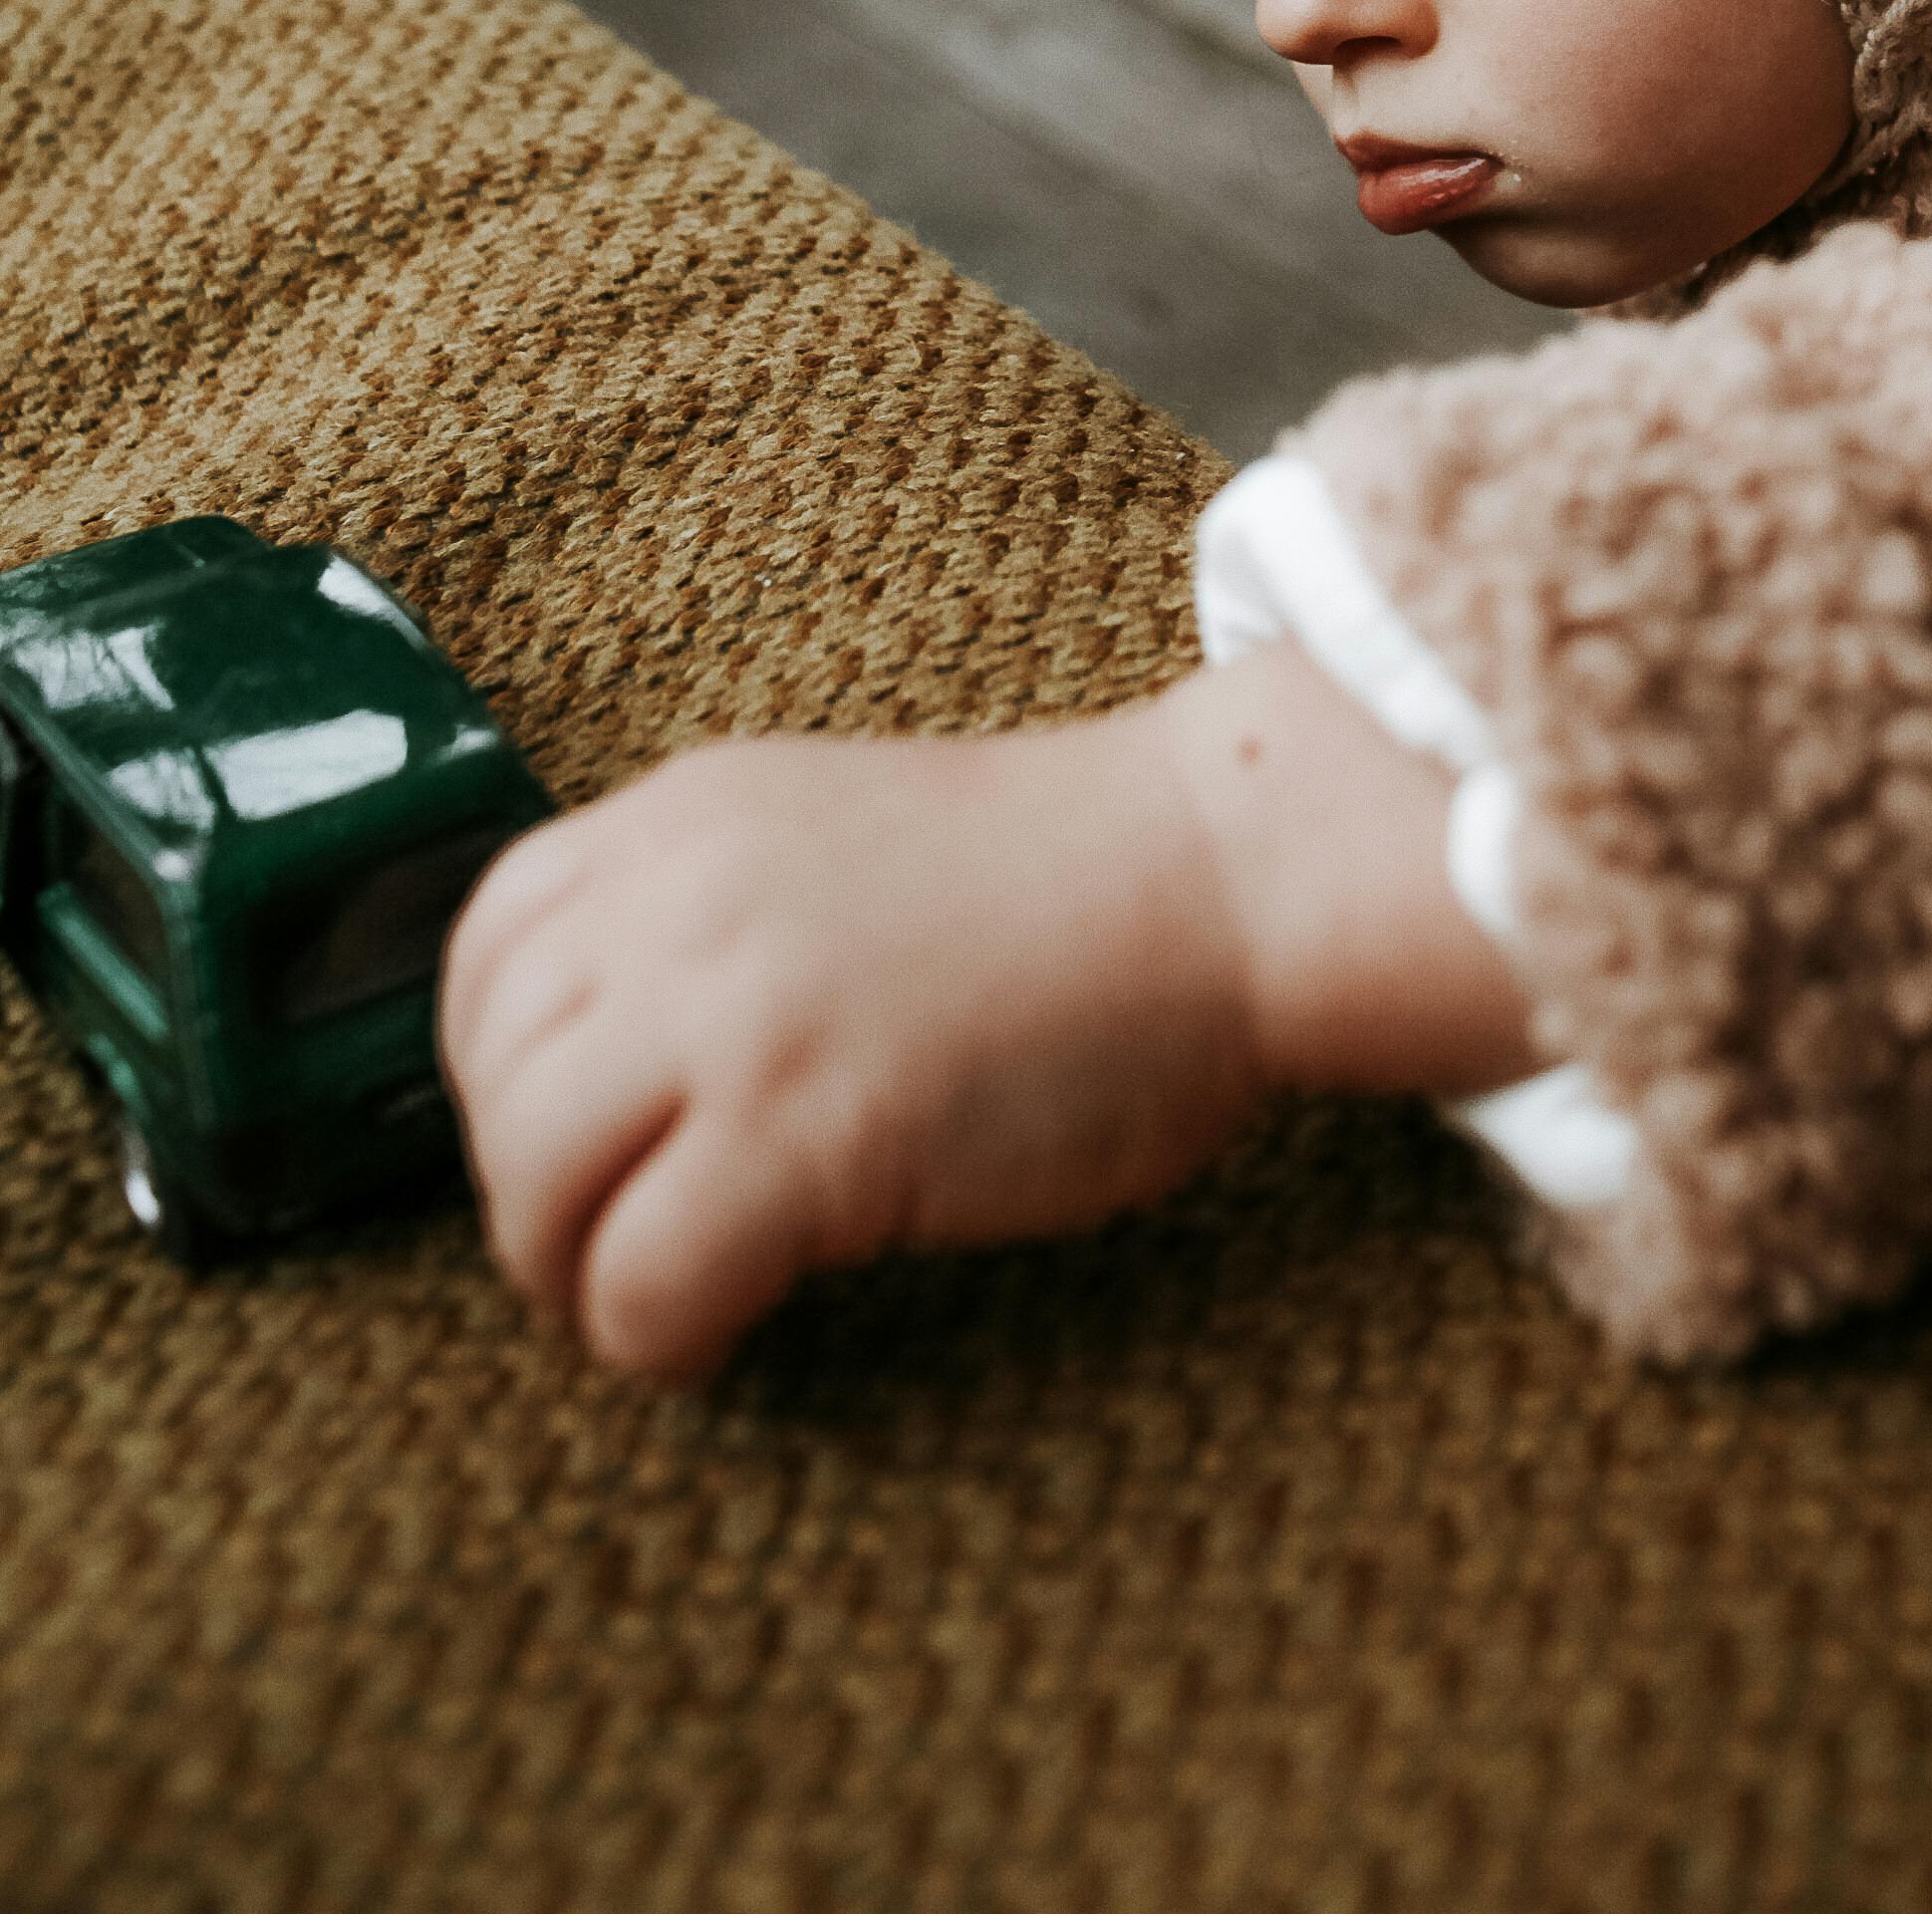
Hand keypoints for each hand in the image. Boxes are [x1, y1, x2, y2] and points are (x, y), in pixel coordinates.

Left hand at [440, 651, 1535, 1383]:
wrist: (1220, 873)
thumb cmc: (1068, 883)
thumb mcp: (834, 839)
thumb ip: (712, 914)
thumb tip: (612, 1064)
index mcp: (686, 816)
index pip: (488, 951)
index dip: (503, 1073)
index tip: (582, 1142)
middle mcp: (683, 895)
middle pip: (495, 1080)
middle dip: (534, 1195)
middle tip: (623, 1246)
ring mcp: (737, 1009)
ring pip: (534, 1184)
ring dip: (578, 1274)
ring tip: (672, 1290)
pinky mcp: (805, 1128)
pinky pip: (639, 1279)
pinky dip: (657, 1336)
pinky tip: (730, 1329)